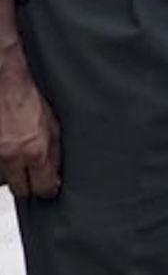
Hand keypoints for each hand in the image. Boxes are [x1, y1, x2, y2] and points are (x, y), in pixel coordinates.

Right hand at [0, 63, 56, 200]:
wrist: (4, 84)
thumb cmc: (28, 101)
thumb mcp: (53, 127)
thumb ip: (54, 155)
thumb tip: (55, 177)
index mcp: (35, 151)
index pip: (42, 188)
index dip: (46, 189)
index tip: (48, 186)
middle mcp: (11, 155)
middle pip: (19, 190)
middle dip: (27, 184)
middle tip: (31, 175)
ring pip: (1, 180)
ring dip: (8, 174)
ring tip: (15, 159)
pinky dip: (0, 165)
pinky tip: (5, 153)